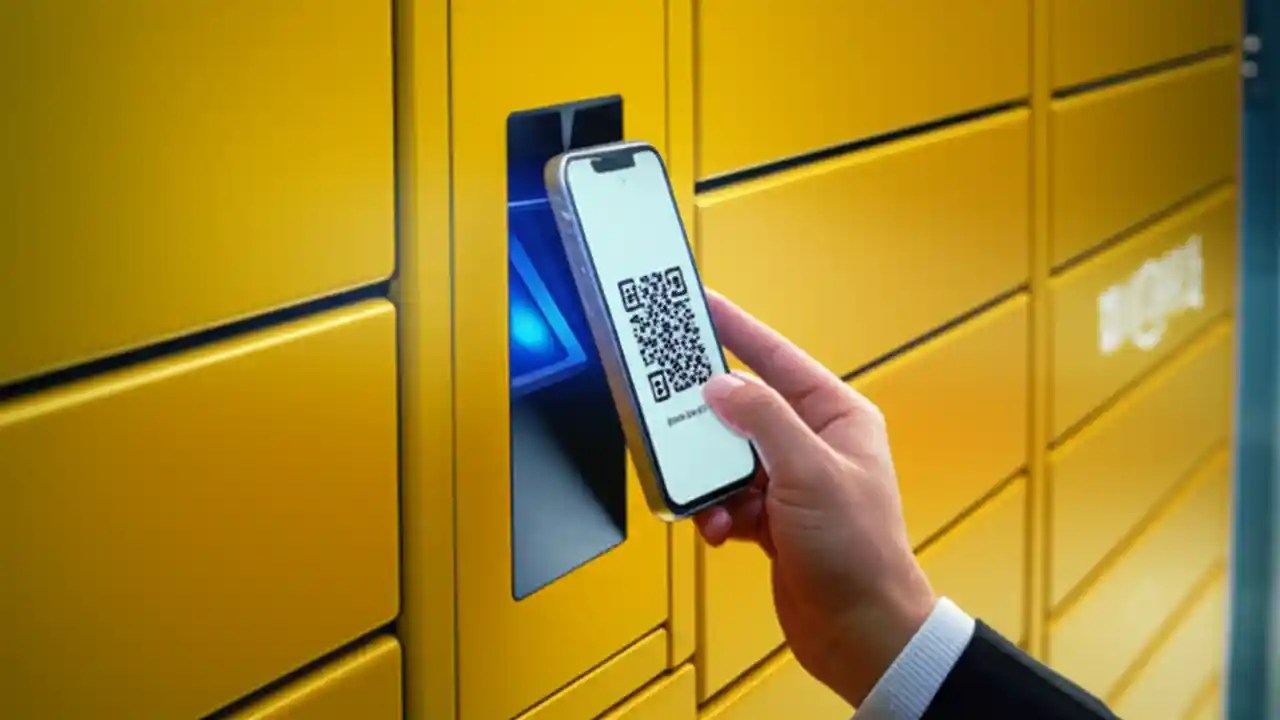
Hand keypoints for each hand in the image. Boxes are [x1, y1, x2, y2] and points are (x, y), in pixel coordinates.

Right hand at [696, 290, 935, 706]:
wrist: (859, 633)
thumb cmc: (861, 556)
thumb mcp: (809, 474)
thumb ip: (762, 422)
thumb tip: (723, 387)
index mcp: (836, 417)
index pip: (776, 357)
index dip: (736, 329)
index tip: (700, 306)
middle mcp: (812, 444)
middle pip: (742, 410)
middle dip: (709, 424)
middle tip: (675, 411)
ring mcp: (789, 481)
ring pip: (726, 458)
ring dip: (712, 482)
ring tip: (715, 499)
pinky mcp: (769, 516)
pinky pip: (725, 498)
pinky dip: (717, 513)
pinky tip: (725, 529)